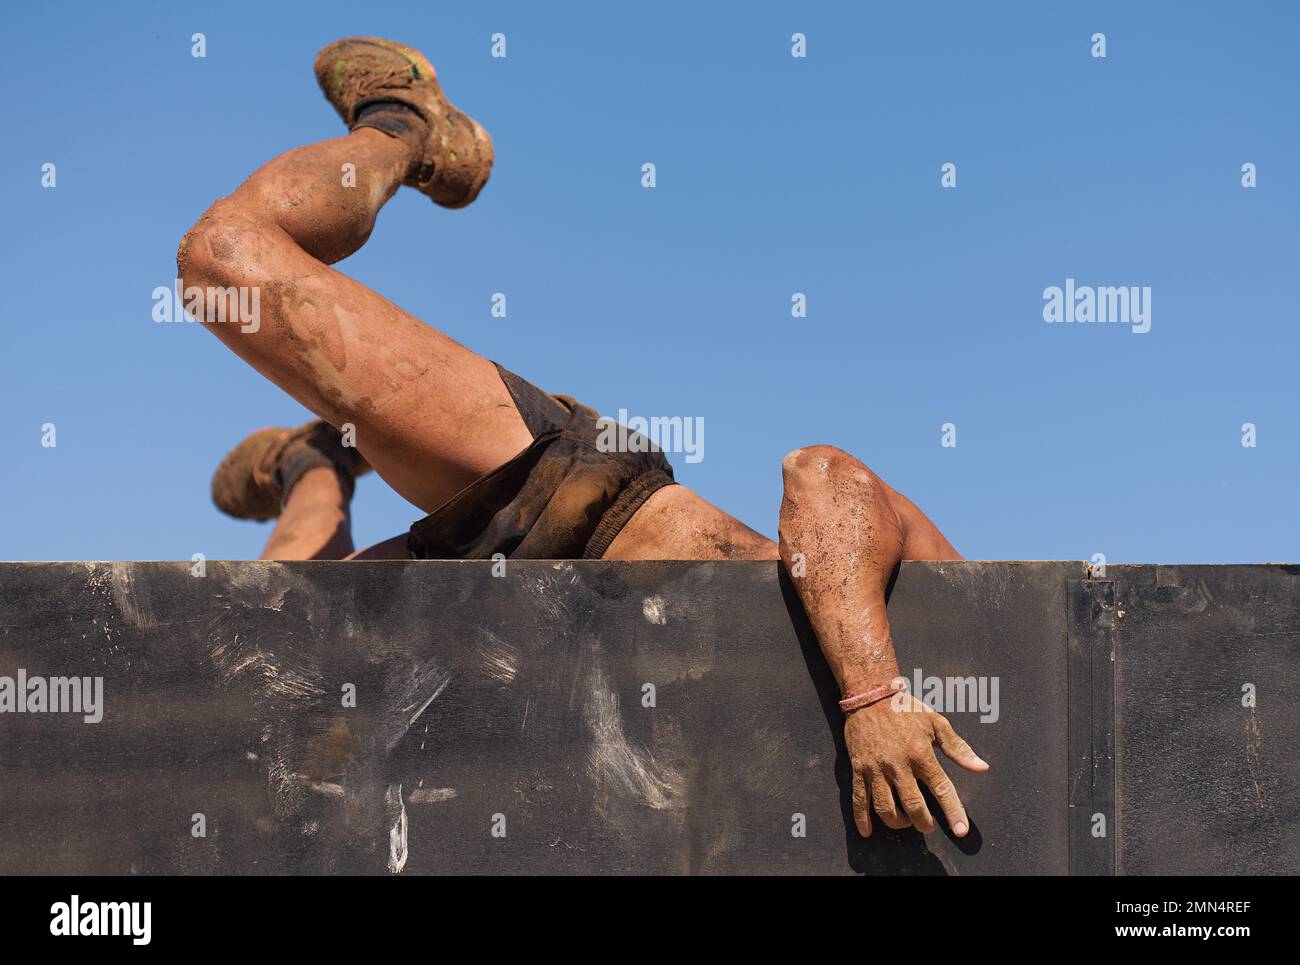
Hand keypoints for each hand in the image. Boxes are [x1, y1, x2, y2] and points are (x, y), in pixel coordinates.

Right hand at [844, 690, 988, 837]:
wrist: (869, 695)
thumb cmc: (906, 708)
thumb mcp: (936, 723)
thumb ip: (958, 748)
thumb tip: (982, 768)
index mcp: (921, 754)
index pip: (941, 789)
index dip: (953, 812)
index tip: (960, 831)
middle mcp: (898, 765)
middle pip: (913, 806)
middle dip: (924, 823)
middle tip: (929, 826)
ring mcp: (876, 769)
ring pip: (885, 808)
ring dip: (898, 823)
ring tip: (906, 821)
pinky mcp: (858, 769)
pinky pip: (859, 800)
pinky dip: (862, 819)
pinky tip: (867, 831)